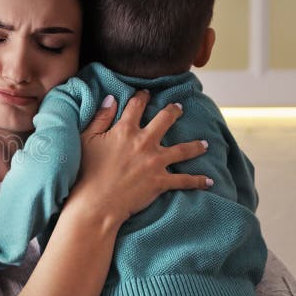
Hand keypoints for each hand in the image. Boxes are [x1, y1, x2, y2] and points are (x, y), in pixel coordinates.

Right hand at [66, 91, 211, 228]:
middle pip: (165, 120)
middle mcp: (144, 142)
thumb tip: (110, 98)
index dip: (142, 97)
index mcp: (125, 130)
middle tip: (179, 108)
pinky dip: (198, 181)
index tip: (146, 93)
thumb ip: (100, 117)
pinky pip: (184, 180)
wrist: (96, 203)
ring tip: (204, 143)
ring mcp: (155, 162)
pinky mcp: (161, 181)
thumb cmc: (86, 171)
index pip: (136, 106)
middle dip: (174, 111)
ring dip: (195, 145)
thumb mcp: (87, 139)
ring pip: (183, 149)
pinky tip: (208, 181)